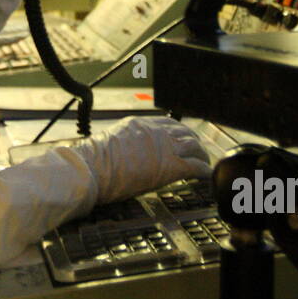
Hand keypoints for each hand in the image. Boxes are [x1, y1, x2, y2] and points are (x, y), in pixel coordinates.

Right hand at [72, 116, 210, 205]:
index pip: (167, 123)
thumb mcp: (111, 141)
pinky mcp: (170, 166)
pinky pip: (195, 166)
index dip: (178, 132)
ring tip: (204, 163)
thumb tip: (131, 151)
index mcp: (139, 123)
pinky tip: (206, 175)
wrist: (91, 169)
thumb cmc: (93, 162)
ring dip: (201, 155)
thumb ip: (126, 141)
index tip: (181, 139)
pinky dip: (203, 170)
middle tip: (197, 151)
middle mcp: (155, 131)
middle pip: (184, 132)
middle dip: (193, 142)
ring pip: (194, 146)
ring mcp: (164, 147)